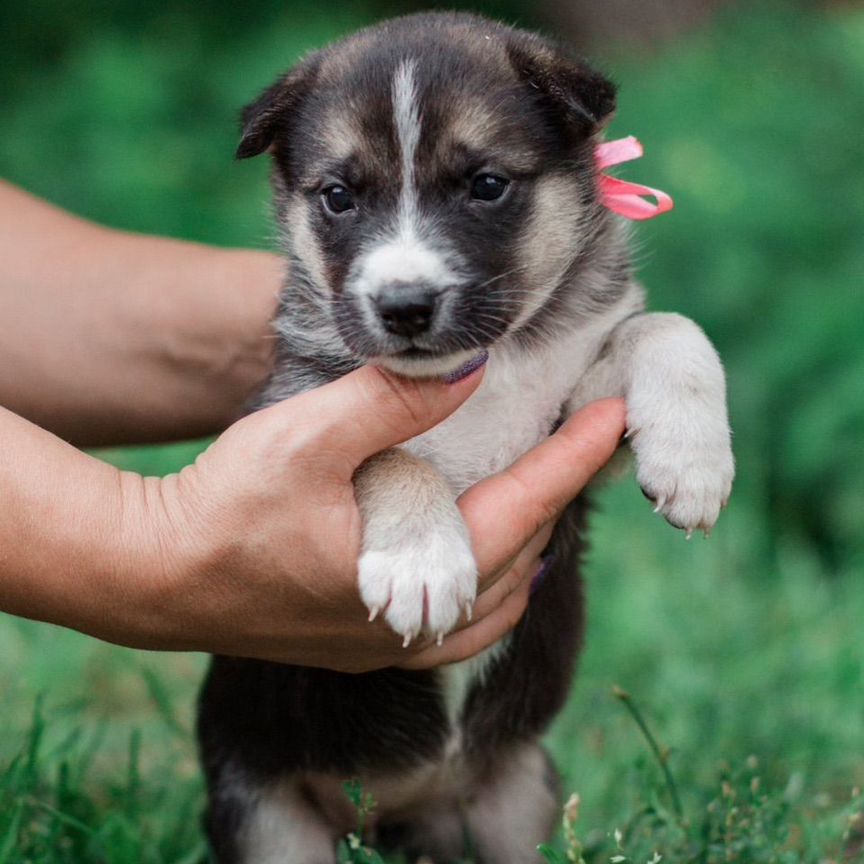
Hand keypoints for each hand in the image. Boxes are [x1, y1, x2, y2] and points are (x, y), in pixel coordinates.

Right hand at [120, 367, 624, 671]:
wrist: (155, 577)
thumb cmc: (226, 505)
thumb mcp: (310, 434)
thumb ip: (394, 401)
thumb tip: (470, 368)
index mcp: (417, 567)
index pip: (527, 505)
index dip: (576, 456)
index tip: (617, 414)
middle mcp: (418, 620)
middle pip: (521, 552)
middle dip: (560, 494)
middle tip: (585, 443)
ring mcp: (394, 642)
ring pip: (498, 600)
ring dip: (531, 543)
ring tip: (550, 494)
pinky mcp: (367, 644)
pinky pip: (462, 623)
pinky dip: (492, 583)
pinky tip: (490, 557)